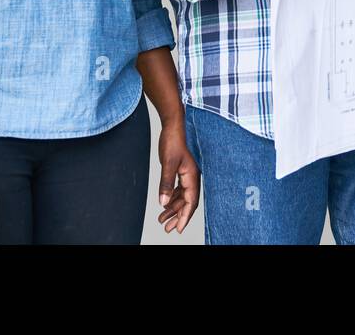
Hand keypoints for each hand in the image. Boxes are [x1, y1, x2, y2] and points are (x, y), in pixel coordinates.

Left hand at [155, 118, 199, 233]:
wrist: (173, 125)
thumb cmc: (173, 141)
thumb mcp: (168, 164)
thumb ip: (166, 184)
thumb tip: (163, 203)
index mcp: (192, 176)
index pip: (190, 202)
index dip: (185, 216)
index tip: (178, 229)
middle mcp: (192, 176)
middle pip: (187, 202)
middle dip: (178, 216)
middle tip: (168, 228)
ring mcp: (187, 174)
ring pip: (182, 196)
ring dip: (173, 208)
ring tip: (162, 220)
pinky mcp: (181, 170)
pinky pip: (178, 189)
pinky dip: (172, 198)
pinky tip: (165, 204)